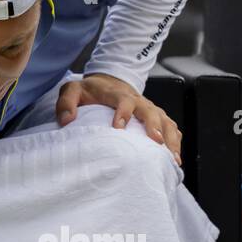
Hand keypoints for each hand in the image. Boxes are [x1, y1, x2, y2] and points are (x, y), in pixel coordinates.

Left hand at [56, 73, 181, 166]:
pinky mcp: (156, 116)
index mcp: (117, 94)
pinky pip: (171, 127)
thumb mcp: (72, 91)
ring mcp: (149, 108)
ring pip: (165, 120)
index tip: (119, 128)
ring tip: (172, 158)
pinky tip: (175, 158)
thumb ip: (66, 102)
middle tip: (156, 142)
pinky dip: (175, 141)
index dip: (123, 112)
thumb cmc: (90, 91)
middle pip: (151, 111)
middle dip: (155, 126)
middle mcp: (138, 100)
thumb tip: (66, 121)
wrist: (108, 82)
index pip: (124, 100)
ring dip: (170, 138)